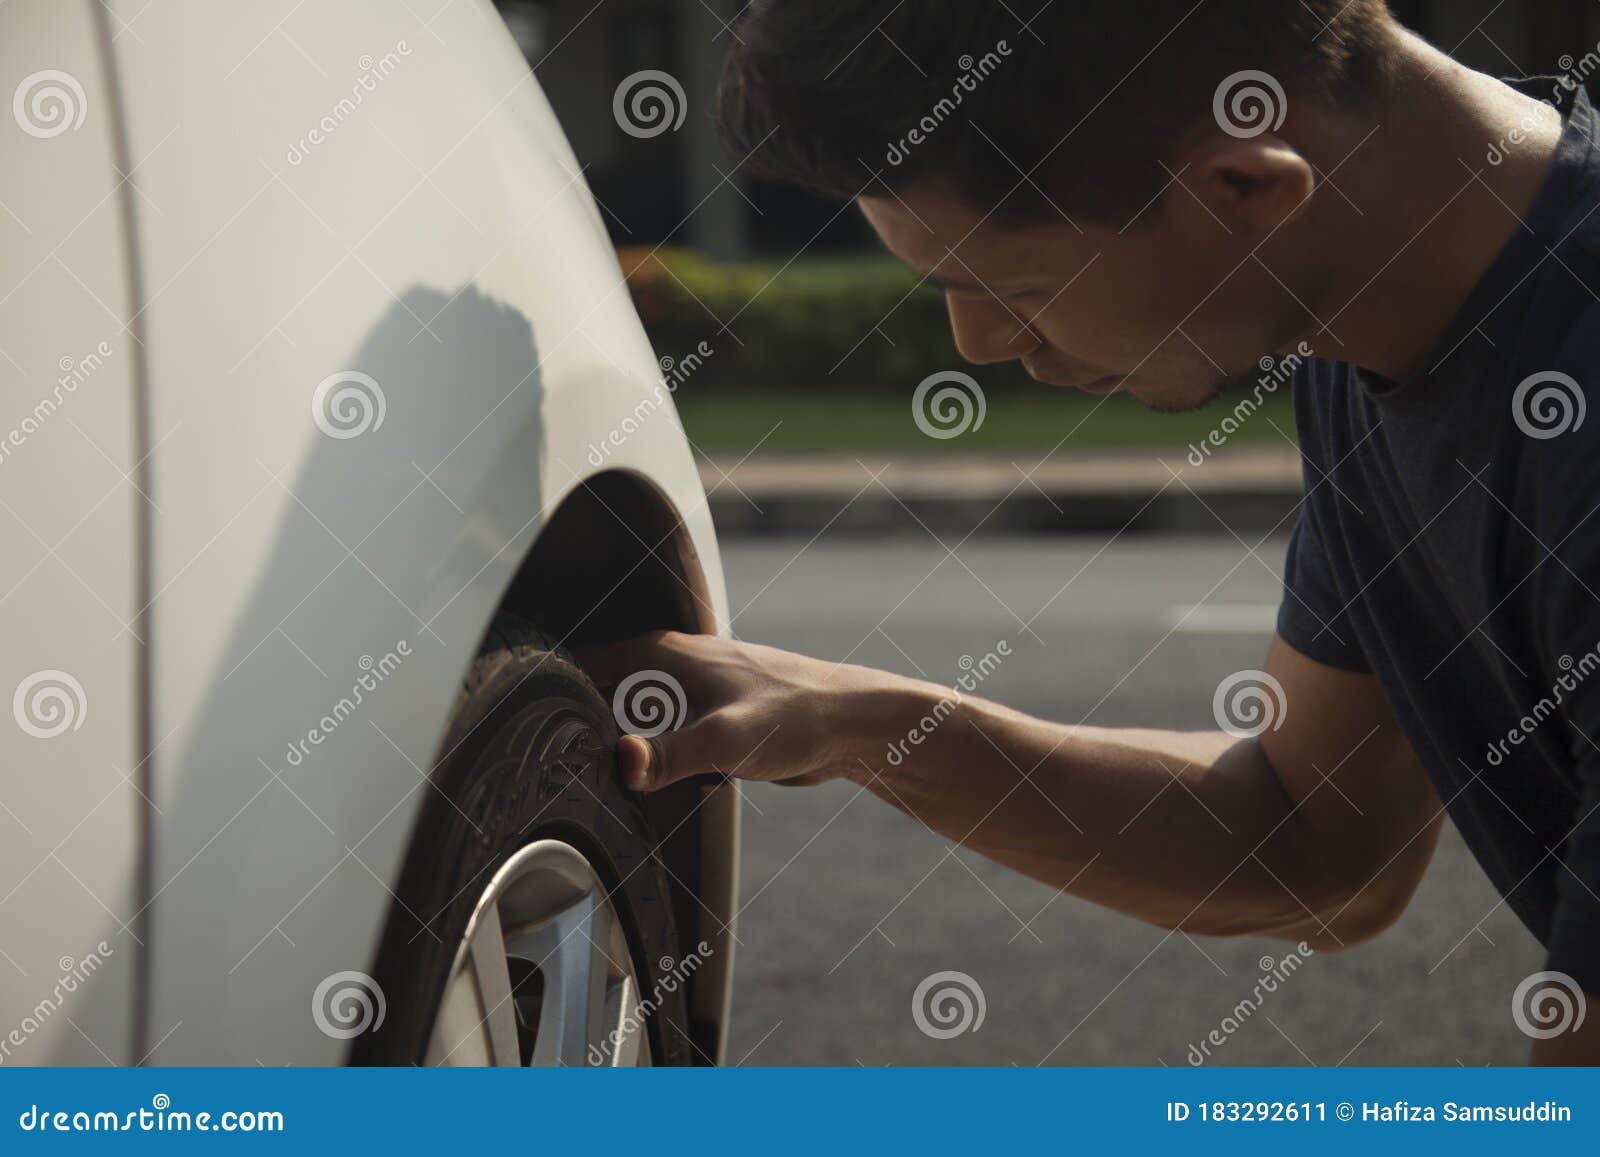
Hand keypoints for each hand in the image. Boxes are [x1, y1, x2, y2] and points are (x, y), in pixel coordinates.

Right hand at [577, 631, 916, 792]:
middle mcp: (672, 668)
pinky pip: (663, 738)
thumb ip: (670, 754)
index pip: (585, 664)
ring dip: (617, 746)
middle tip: (558, 767)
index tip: (534, 729)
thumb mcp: (725, 739)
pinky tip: (643, 786)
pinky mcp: (709, 720)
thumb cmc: (798, 716)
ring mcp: (691, 693)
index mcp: (664, 655)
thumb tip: (622, 763)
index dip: (556, 694)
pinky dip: (650, 757)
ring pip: (633, 719)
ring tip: (590, 780)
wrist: (852, 725)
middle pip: (603, 695)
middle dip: (581, 727)